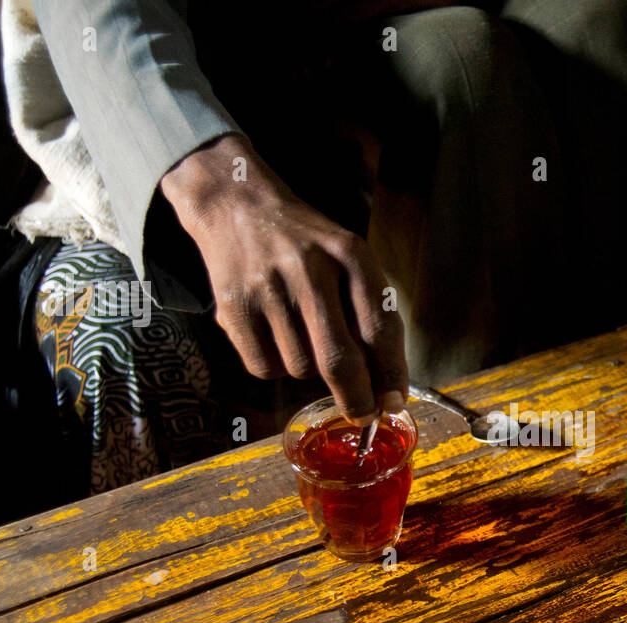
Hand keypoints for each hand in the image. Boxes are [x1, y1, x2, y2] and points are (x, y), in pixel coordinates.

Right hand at [161, 135, 406, 422]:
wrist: (238, 205)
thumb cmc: (306, 243)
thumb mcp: (348, 258)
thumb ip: (370, 312)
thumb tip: (386, 384)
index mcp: (349, 254)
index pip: (380, 328)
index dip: (390, 375)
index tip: (393, 402)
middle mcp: (309, 270)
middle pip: (338, 360)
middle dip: (355, 398)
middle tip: (362, 414)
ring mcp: (268, 289)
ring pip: (302, 368)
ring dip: (310, 370)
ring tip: (302, 334)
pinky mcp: (234, 308)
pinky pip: (265, 368)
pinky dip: (276, 367)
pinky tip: (276, 336)